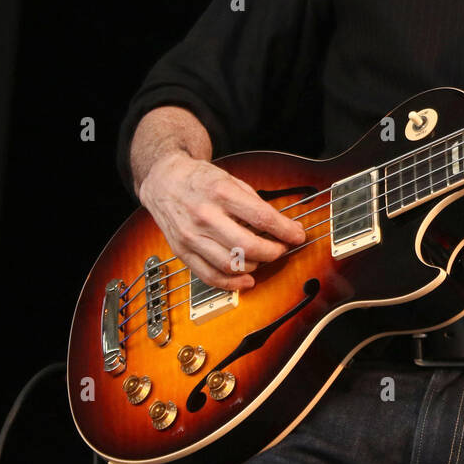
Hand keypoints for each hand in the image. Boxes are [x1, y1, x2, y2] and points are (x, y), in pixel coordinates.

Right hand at [137, 150, 306, 289]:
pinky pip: (209, 276)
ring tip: (263, 258)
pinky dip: (232, 283)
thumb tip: (285, 227)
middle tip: (281, 248)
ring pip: (230, 265)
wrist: (164, 181)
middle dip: (273, 252)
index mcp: (221, 193)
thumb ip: (257, 204)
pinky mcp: (182, 251)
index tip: (298, 235)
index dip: (285, 230)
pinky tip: (246, 279)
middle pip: (247, 246)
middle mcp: (204, 216)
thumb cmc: (201, 180)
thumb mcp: (232, 181)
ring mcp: (191, 236)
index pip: (262, 218)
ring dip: (255, 266)